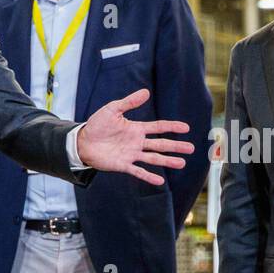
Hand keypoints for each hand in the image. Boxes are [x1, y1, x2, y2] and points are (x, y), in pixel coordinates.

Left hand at [75, 88, 194, 185]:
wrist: (82, 142)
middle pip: (160, 144)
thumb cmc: (97, 125)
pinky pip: (138, 171)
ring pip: (153, 158)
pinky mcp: (123, 165)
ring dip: (167, 161)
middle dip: (176, 146)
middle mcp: (137, 142)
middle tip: (191, 148)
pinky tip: (160, 181)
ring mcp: (131, 154)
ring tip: (181, 163)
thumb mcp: (112, 110)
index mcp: (136, 128)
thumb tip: (146, 92)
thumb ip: (129, 102)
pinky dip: (149, 176)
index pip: (158, 127)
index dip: (172, 127)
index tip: (186, 128)